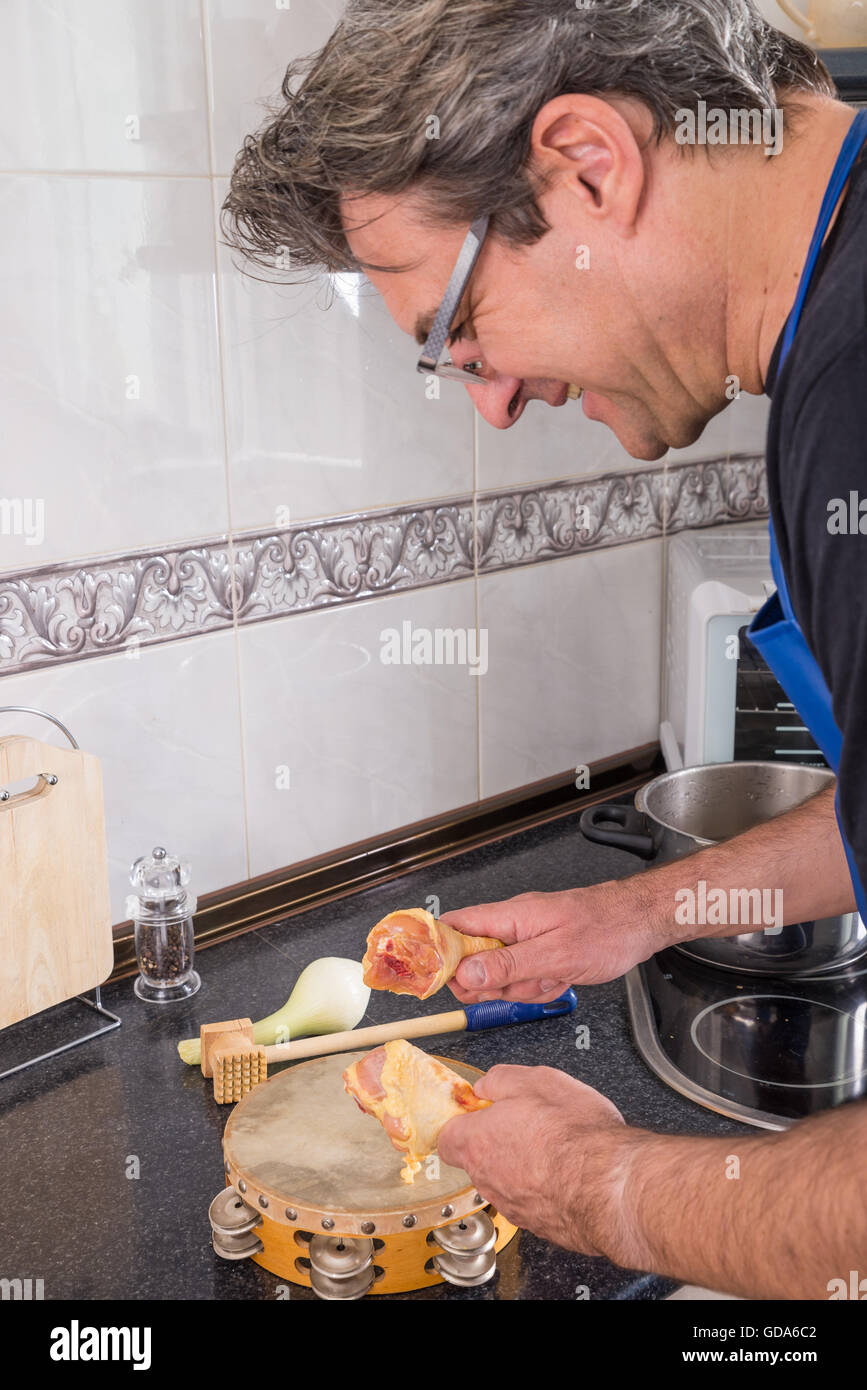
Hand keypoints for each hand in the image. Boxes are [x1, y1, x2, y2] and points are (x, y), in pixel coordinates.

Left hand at [437, 1064, 630, 1254]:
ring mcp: (511, 1205)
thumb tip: (486, 1085)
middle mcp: (488, 1178)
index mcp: (478, 1141)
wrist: (611, 1187)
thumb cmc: (578, 1137)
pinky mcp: (536, 1224)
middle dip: (496, 1140)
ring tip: (553, 1146)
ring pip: (503, 1180)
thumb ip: (501, 1080)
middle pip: (476, 1158)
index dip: (463, 1120)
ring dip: (520, 1164)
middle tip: (525, 1123)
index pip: (446, 1136)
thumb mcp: (539, 1081)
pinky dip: (541, 1186)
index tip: (480, 1111)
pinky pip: (529, 1200)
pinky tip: (565, 1172)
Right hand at [441, 880, 653, 1003]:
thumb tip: (465, 974)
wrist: (641, 922)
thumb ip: (508, 965)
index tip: (448, 980)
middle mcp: (513, 925)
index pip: (454, 926)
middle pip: (474, 960)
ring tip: (552, 977)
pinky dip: (541, 985)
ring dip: (524, 986)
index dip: (442, 953)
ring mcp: (527, 939)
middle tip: (521, 984)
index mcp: (509, 916)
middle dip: (493, 984)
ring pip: (502, 975)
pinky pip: (526, 977)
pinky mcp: (541, 951)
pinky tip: (561, 978)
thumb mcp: (556, 954)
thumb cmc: (607, 929)